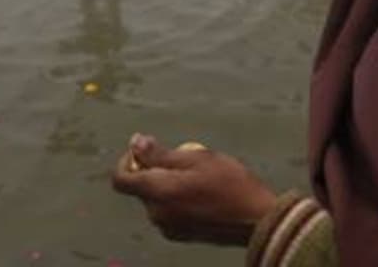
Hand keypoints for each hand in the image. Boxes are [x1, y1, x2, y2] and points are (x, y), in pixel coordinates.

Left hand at [112, 134, 276, 245]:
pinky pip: (168, 212)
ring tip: (199, 176)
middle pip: (140, 188)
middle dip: (154, 170)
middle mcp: (157, 214)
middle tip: (185, 158)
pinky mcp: (181, 235)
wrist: (256, 220)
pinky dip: (177, 199)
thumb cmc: (230, 185)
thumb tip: (135, 142)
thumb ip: (160, 153)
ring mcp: (169, 228)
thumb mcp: (196, 158)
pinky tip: (202, 193)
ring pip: (156, 199)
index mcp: (157, 193)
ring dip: (167, 184)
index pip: (120, 179)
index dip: (126, 160)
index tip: (144, 149)